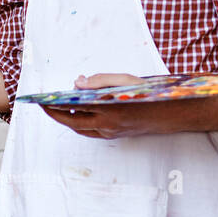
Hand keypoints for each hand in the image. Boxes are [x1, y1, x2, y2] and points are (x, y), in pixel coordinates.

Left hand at [43, 72, 217, 137]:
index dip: (53, 105)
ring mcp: (112, 133)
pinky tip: (78, 112)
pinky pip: (93, 131)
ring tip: (57, 107)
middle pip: (72, 123)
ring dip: (68, 119)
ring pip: (82, 129)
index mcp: (108, 110)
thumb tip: (78, 83)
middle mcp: (108, 126)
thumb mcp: (126, 80)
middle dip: (55, 114)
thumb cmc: (153, 93)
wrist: (178, 114)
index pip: (71, 110)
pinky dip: (81, 122)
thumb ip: (100, 81)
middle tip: (44, 104)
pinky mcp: (118, 136)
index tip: (40, 99)